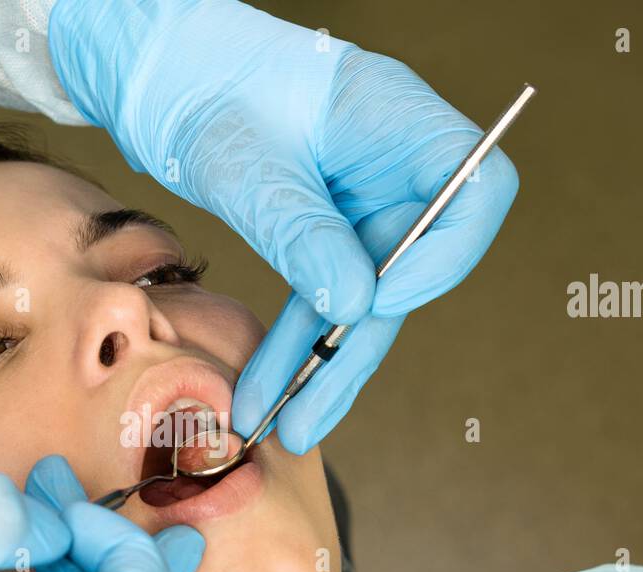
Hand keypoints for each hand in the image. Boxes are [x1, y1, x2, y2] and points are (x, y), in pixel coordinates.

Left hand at [49, 0, 518, 451]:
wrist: (164, 76)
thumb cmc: (205, 84)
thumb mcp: (247, 162)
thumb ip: (302, 229)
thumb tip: (355, 303)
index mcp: (399, 118)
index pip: (478, 192)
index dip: (443, 258)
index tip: (375, 299)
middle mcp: (394, 167)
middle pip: (412, 268)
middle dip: (359, 347)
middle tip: (309, 412)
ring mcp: (363, 203)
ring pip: (362, 298)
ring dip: (319, 366)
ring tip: (278, 423)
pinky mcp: (327, 231)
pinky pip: (323, 297)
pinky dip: (295, 345)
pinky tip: (269, 392)